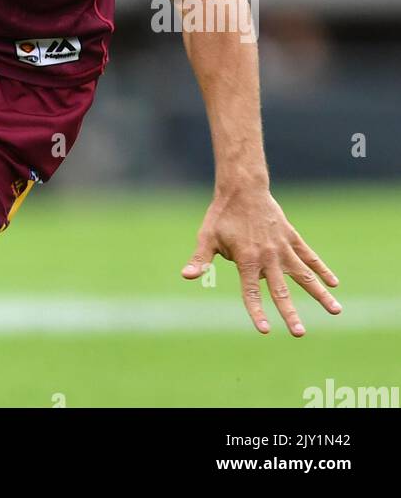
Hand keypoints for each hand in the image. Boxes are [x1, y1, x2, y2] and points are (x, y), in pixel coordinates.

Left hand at [181, 187, 340, 335]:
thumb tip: (185, 276)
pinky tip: (334, 284)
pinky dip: (322, 269)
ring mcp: (282, 247)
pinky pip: (309, 256)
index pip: (252, 292)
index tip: (265, 330)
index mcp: (247, 260)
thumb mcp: (207, 237)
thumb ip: (200, 259)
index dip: (257, 312)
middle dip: (290, 313)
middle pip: (281, 290)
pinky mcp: (291, 237)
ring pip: (305, 275)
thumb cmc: (222, 214)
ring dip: (320, 294)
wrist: (242, 187)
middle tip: (299, 333)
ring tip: (336, 311)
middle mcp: (268, 257)